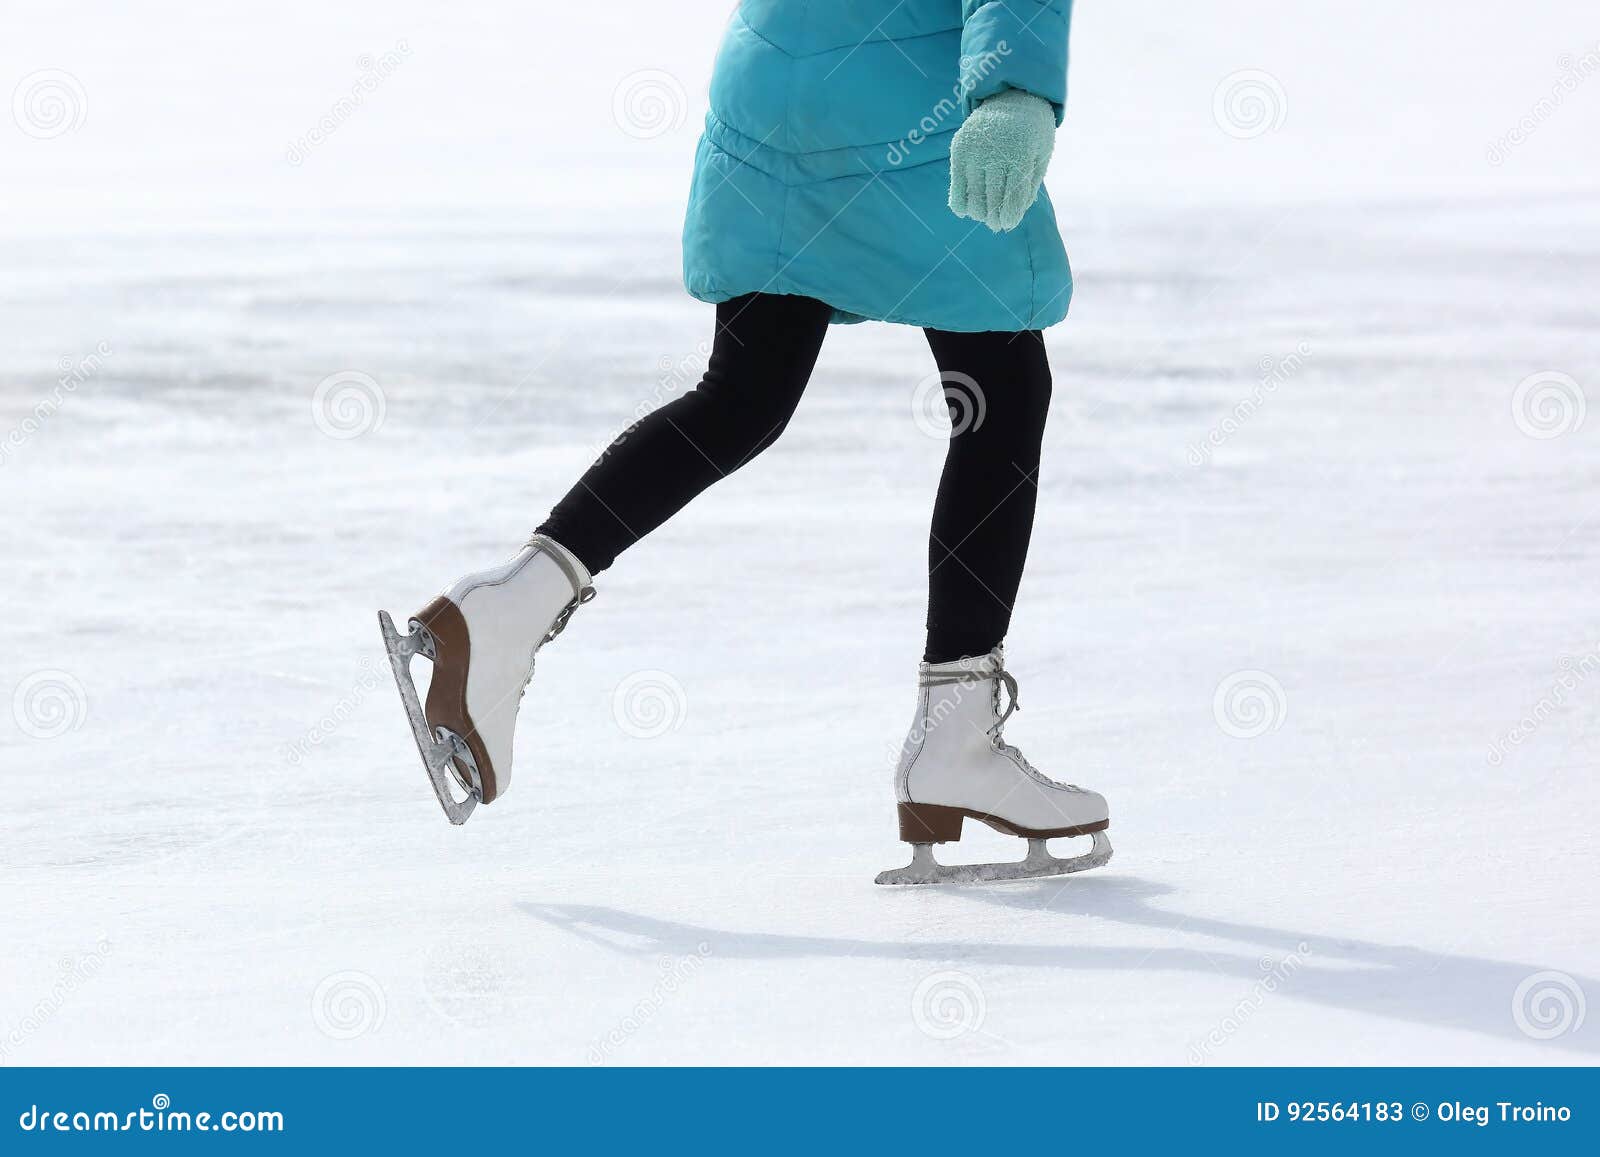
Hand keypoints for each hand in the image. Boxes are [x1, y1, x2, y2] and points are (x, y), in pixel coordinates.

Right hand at [948, 88, 1055, 232]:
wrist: (1011, 96)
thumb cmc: (1031, 132)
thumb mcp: (1040, 155)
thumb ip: (1029, 185)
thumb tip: (1013, 217)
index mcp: (1021, 154)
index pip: (1013, 195)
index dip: (1010, 215)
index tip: (1007, 225)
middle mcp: (995, 152)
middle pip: (992, 199)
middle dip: (994, 217)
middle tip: (996, 226)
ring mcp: (974, 151)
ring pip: (974, 196)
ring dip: (979, 212)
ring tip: (984, 215)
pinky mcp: (959, 150)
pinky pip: (957, 185)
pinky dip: (960, 203)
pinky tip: (965, 211)